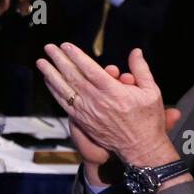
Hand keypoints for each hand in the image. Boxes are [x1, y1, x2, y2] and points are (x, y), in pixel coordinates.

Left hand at [37, 45, 176, 168]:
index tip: (66, 46)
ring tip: (42, 62)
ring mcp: (87, 112)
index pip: (90, 69)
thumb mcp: (152, 92)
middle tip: (49, 48)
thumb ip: (141, 70)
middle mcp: (97, 101)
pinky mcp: (82, 121)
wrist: (140, 147)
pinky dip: (55, 91)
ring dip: (51, 74)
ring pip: (65, 89)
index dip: (76, 56)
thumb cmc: (147, 120)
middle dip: (59, 60)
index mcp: (113, 91)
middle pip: (73, 76)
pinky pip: (64, 103)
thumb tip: (135, 52)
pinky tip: (48, 82)